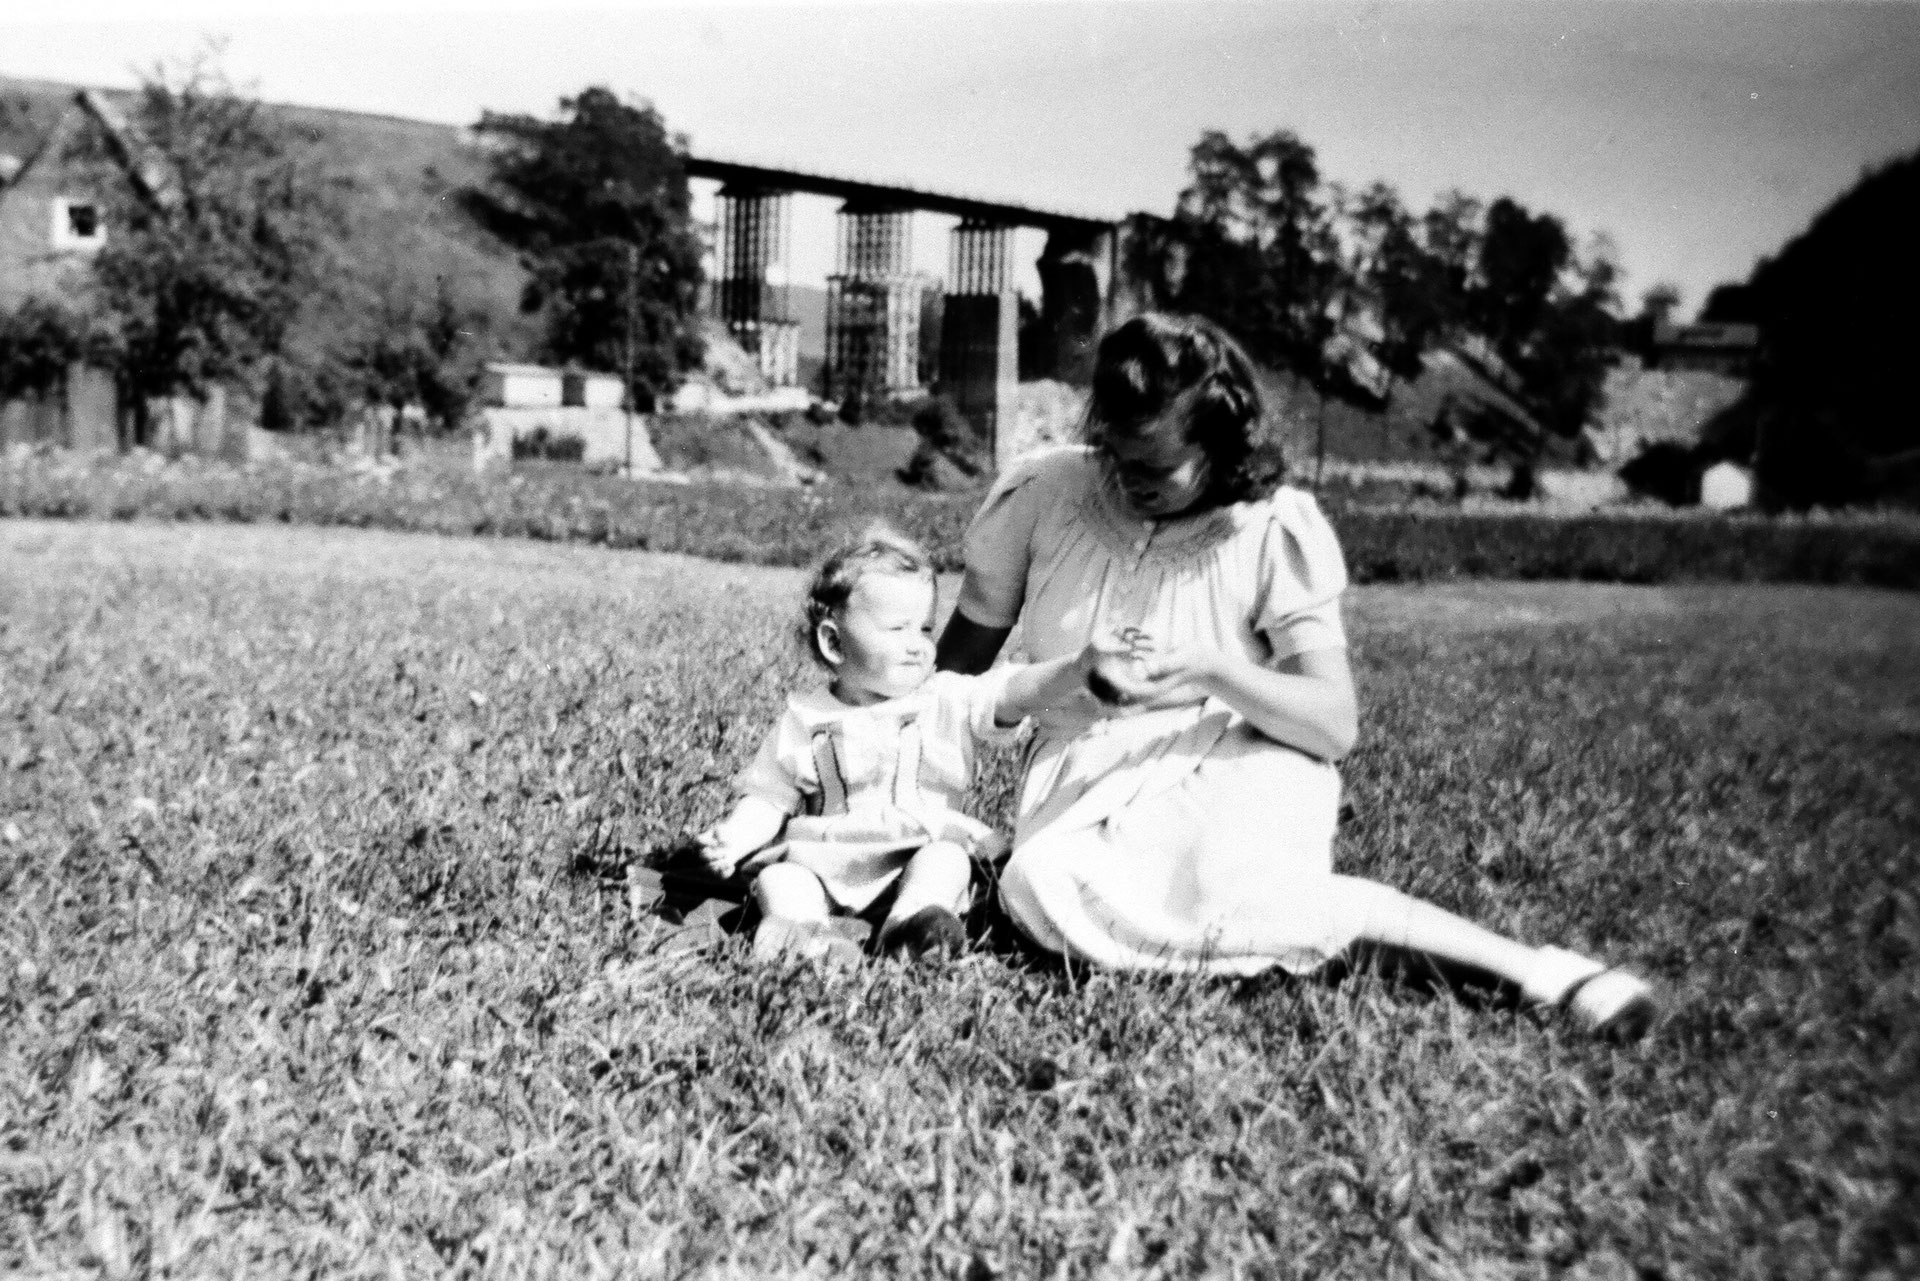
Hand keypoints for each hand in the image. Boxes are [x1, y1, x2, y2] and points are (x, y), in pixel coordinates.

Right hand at [693, 827, 751, 877]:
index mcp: (703, 840)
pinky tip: (733, 867)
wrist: (734, 840)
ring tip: (729, 861)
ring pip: (709, 868)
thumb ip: (721, 832)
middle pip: (703, 856)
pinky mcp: (719, 869)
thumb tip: (721, 841)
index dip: (707, 842)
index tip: (717, 842)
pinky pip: (720, 876)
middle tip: (725, 852)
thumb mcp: (725, 828)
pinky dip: (726, 873)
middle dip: (715, 854)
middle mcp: (704, 852)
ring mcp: (710, 862)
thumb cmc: (727, 833)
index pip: (698, 841)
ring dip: (719, 865)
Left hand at [1086, 630, 1218, 707]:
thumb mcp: (1179, 659)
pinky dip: (1118, 678)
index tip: (1096, 670)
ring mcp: (1149, 686)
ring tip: (1090, 672)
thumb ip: (1162, 665)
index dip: (1108, 681)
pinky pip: (1130, 683)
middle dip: (1102, 687)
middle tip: (1084, 675)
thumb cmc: (1196, 659)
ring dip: (1107, 684)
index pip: (1124, 690)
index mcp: (1152, 688)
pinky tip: (1107, 668)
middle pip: (1120, 694)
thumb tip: (1143, 669)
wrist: (1207, 665)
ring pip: (1123, 690)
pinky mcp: (1150, 680)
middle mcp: (1148, 689)